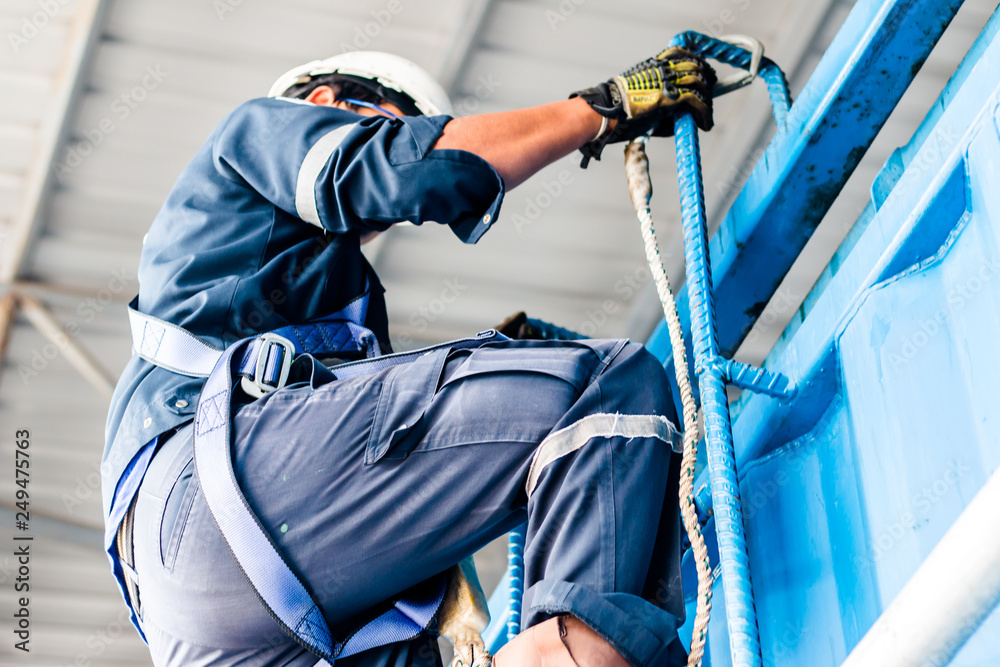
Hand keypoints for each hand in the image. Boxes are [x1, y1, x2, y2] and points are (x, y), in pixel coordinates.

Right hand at [571, 47, 715, 165]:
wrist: (605, 111)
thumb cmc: (616, 109)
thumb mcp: (639, 95)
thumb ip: (658, 98)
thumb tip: (675, 112)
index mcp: (654, 65)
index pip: (682, 54)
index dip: (697, 62)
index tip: (704, 72)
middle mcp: (662, 69)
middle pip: (695, 66)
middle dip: (707, 79)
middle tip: (712, 91)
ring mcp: (666, 81)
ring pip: (698, 82)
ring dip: (707, 98)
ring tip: (708, 112)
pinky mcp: (670, 97)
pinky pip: (696, 101)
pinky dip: (704, 112)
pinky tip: (705, 123)